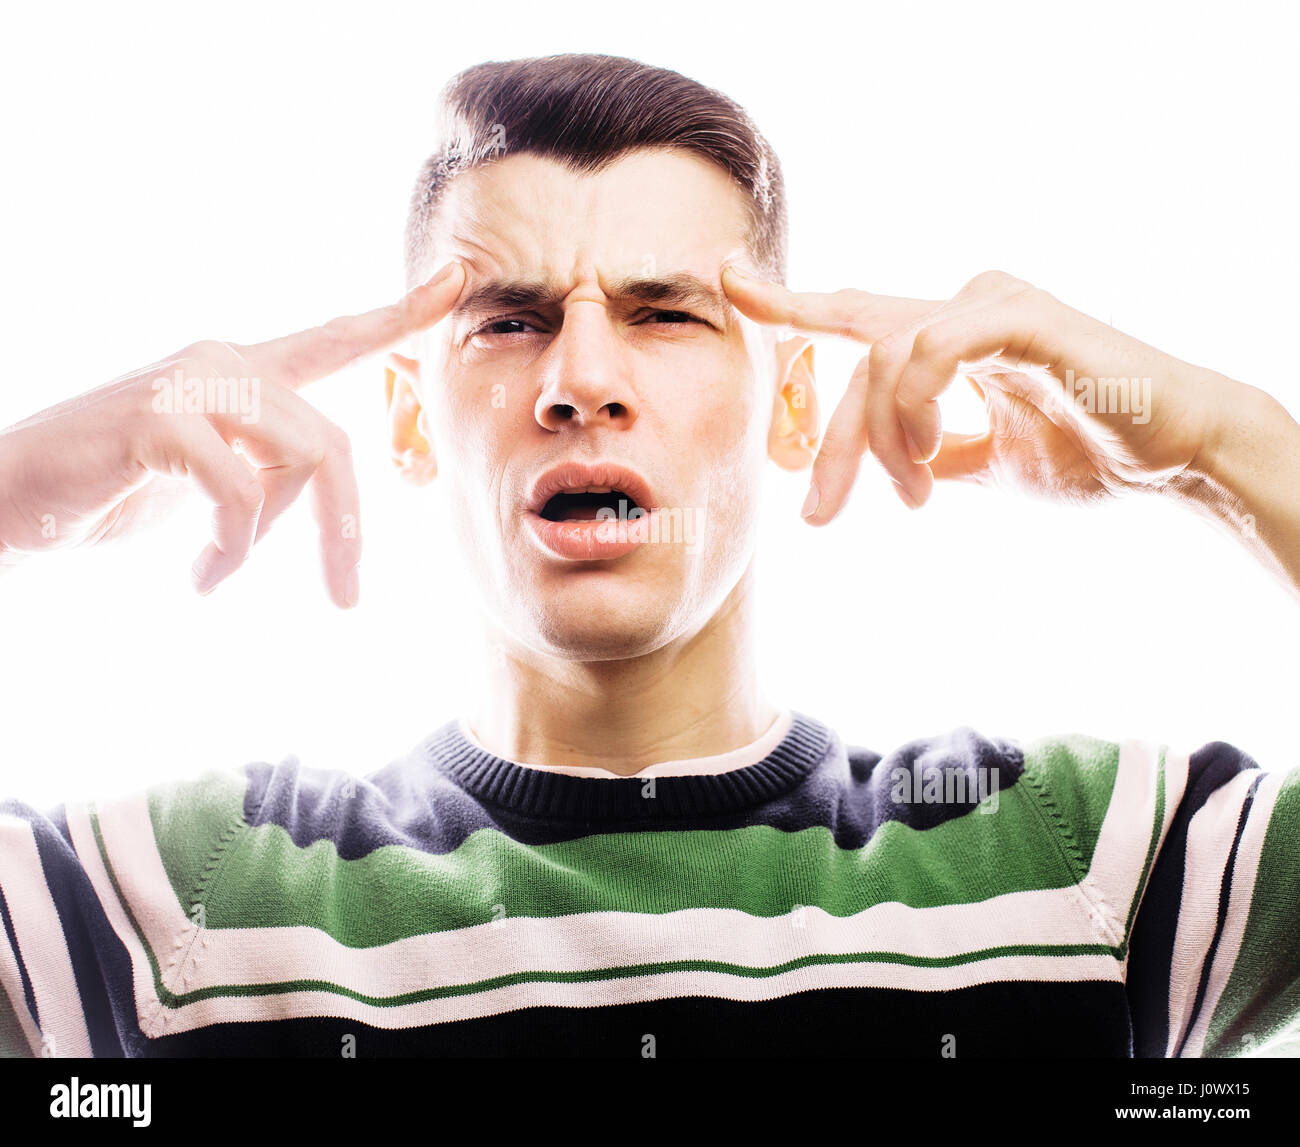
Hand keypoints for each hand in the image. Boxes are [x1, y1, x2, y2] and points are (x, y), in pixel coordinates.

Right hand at [0, 261, 465, 605]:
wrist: (7, 500)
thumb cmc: (112, 492)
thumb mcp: (213, 482)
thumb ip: (269, 470)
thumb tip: (324, 497)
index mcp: (244, 374)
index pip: (336, 339)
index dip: (400, 315)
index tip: (460, 280)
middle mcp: (225, 362)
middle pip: (336, 445)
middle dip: (345, 530)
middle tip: (344, 595)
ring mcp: (190, 382)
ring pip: (304, 460)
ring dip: (275, 539)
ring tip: (222, 574)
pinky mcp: (157, 418)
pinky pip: (241, 489)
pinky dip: (234, 546)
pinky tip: (205, 575)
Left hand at [721, 266, 1237, 520]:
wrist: (1175, 455)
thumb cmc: (1083, 450)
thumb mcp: (978, 462)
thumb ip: (927, 450)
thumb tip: (885, 466)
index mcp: (945, 335)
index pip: (851, 313)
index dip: (787, 299)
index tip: (727, 280)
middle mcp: (959, 306)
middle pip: (855, 360)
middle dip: (830, 445)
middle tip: (819, 515)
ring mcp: (989, 302)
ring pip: (884, 360)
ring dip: (883, 443)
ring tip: (915, 495)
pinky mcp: (1021, 314)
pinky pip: (932, 347)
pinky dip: (915, 405)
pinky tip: (932, 456)